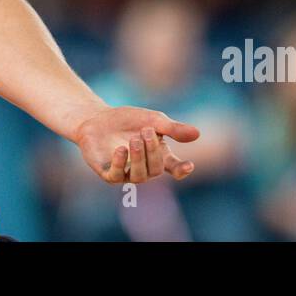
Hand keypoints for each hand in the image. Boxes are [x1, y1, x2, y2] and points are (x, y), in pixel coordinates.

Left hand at [72, 106, 198, 184]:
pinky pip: (116, 176)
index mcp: (159, 156)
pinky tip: (120, 150)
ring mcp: (127, 173)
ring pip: (139, 176)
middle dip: (153, 150)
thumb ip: (172, 128)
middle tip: (146, 131)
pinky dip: (120, 163)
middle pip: (156, 169)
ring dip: (139, 158)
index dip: (182, 169)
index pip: (174, 168)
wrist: (97, 118)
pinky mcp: (109, 174)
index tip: (189, 166)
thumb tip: (197, 134)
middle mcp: (145, 169)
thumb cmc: (128, 120)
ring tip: (134, 140)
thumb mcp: (153, 119)